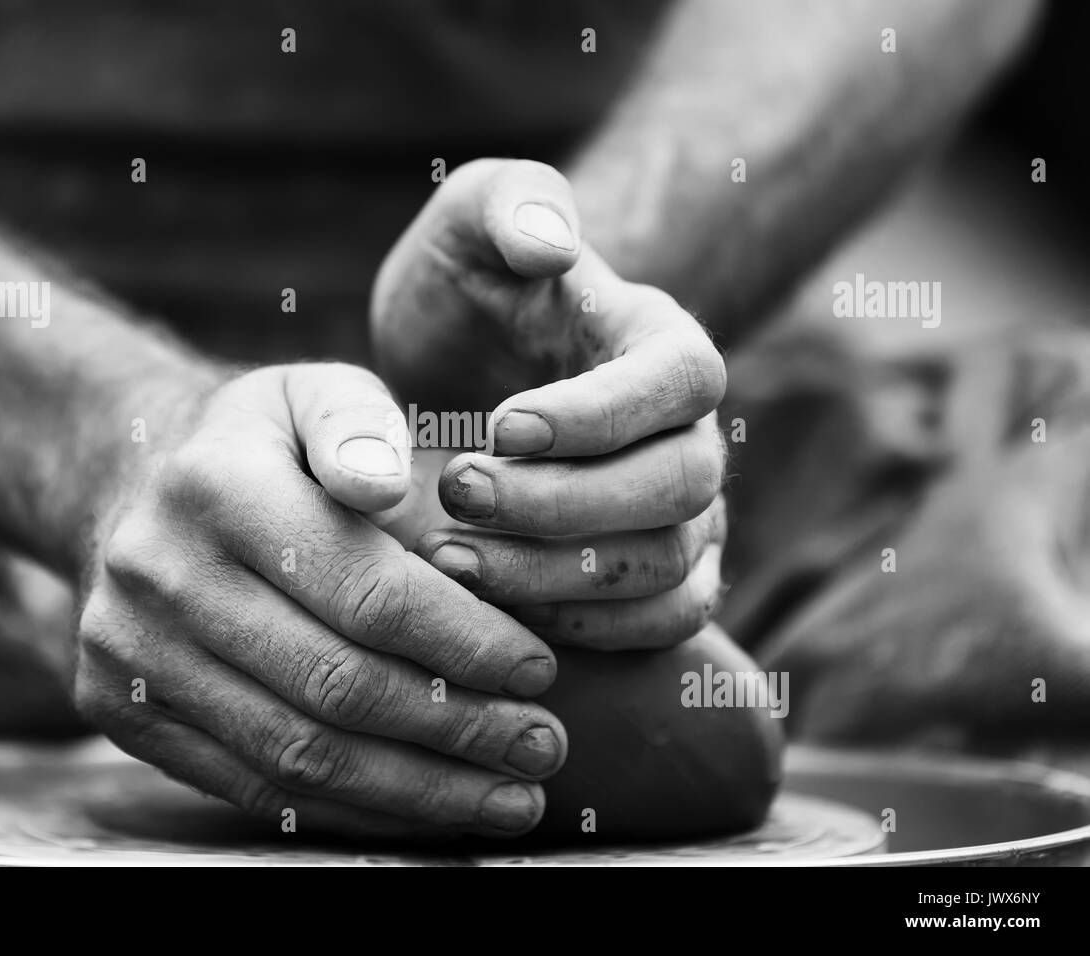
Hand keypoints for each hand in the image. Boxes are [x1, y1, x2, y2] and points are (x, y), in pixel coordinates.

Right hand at [74, 363, 566, 838]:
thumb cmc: (260, 445)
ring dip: (417, 788)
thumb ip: (359, 424)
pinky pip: (252, 786)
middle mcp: (160, 574)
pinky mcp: (122, 711)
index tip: (537, 669)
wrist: (133, 489)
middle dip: (456, 727)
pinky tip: (423, 805)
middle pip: (334, 684)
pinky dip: (351, 809)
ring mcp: (131, 652)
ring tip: (506, 798)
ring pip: (296, 753)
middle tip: (541, 745)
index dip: (462, 640)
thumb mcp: (311, 394)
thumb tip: (386, 484)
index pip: (363, 589)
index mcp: (216, 486)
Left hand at [371, 159, 727, 648]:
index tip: (496, 425)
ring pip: (666, 564)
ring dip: (558, 572)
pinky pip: (666, 620)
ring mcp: (683, 510)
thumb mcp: (468, 225)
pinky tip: (501, 606)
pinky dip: (592, 625)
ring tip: (451, 556)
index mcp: (658, 341)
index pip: (679, 380)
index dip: (599, 414)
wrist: (457, 378)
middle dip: (562, 502)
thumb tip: (552, 239)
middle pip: (680, 486)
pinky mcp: (658, 573)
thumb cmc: (466, 295)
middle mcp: (688, 431)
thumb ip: (511, 204)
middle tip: (457, 489)